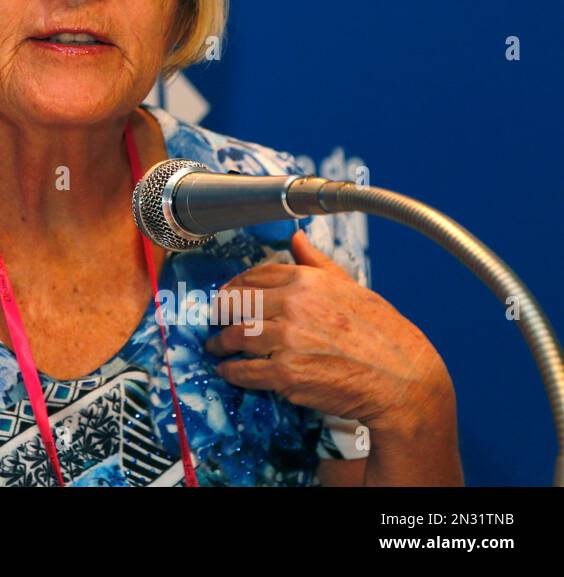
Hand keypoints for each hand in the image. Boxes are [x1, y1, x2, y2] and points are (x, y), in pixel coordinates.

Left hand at [203, 229, 454, 434]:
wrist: (404, 380)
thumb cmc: (384, 335)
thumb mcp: (353, 288)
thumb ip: (318, 263)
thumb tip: (297, 237)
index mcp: (307, 281)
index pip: (254, 276)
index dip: (234, 285)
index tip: (227, 293)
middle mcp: (293, 305)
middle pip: (235, 302)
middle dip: (219, 312)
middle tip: (214, 320)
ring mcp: (286, 339)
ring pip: (234, 336)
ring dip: (220, 343)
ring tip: (217, 347)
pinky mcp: (285, 373)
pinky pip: (244, 370)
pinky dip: (231, 371)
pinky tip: (228, 371)